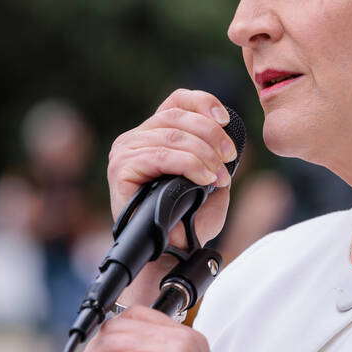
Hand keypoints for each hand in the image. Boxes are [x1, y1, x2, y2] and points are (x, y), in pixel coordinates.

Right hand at [107, 89, 237, 248]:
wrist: (171, 250)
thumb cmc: (188, 218)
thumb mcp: (207, 176)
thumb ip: (212, 151)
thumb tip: (224, 134)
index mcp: (154, 133)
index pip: (177, 100)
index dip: (203, 102)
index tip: (225, 119)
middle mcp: (134, 138)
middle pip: (178, 117)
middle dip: (212, 135)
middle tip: (229, 159)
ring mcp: (125, 152)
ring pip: (173, 137)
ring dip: (204, 155)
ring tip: (218, 177)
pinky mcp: (122, 169)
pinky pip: (162, 156)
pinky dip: (190, 165)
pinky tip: (204, 179)